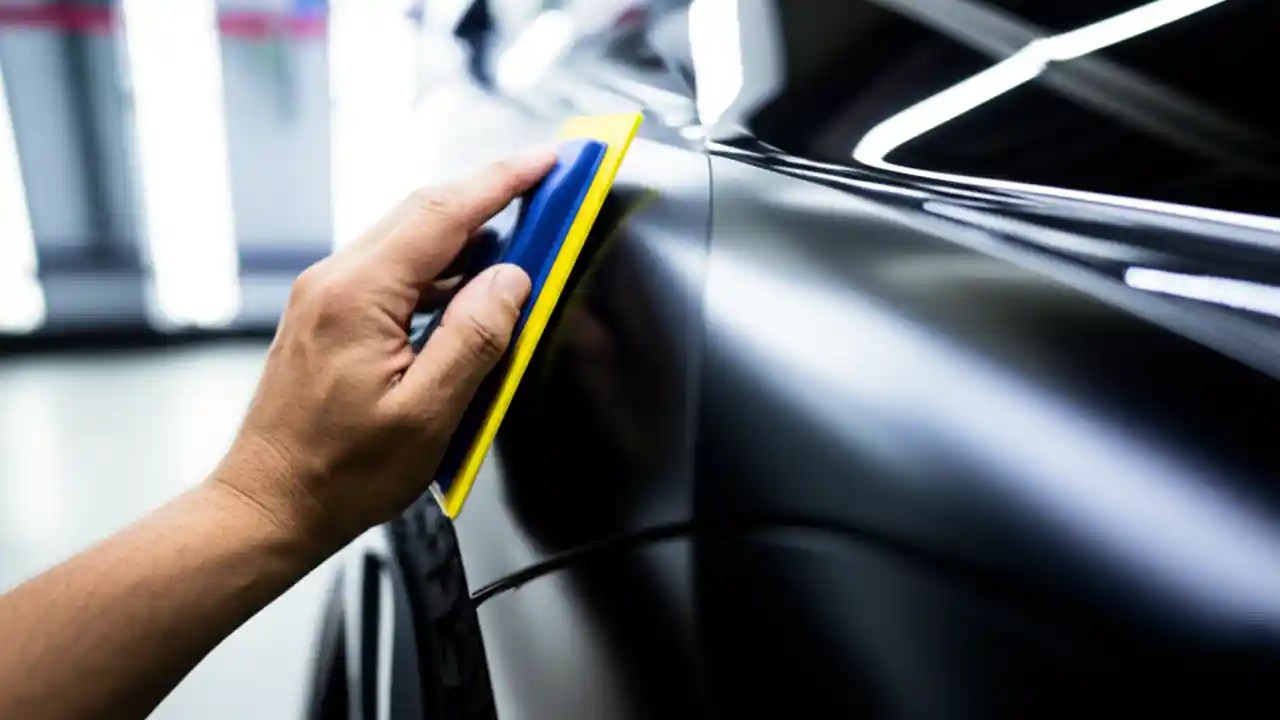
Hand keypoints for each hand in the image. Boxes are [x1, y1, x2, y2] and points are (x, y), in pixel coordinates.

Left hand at [212, 148, 555, 547]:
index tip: (545, 160)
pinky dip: (439, 270)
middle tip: (543, 192)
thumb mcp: (427, 415)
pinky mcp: (328, 316)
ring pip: (408, 241)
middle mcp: (334, 282)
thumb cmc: (339, 474)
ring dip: (466, 237)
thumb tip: (512, 281)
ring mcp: (326, 296)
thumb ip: (475, 339)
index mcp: (358, 297)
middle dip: (489, 197)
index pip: (442, 214)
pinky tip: (468, 293)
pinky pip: (393, 272)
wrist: (269, 505)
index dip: (502, 181)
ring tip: (519, 250)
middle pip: (423, 214)